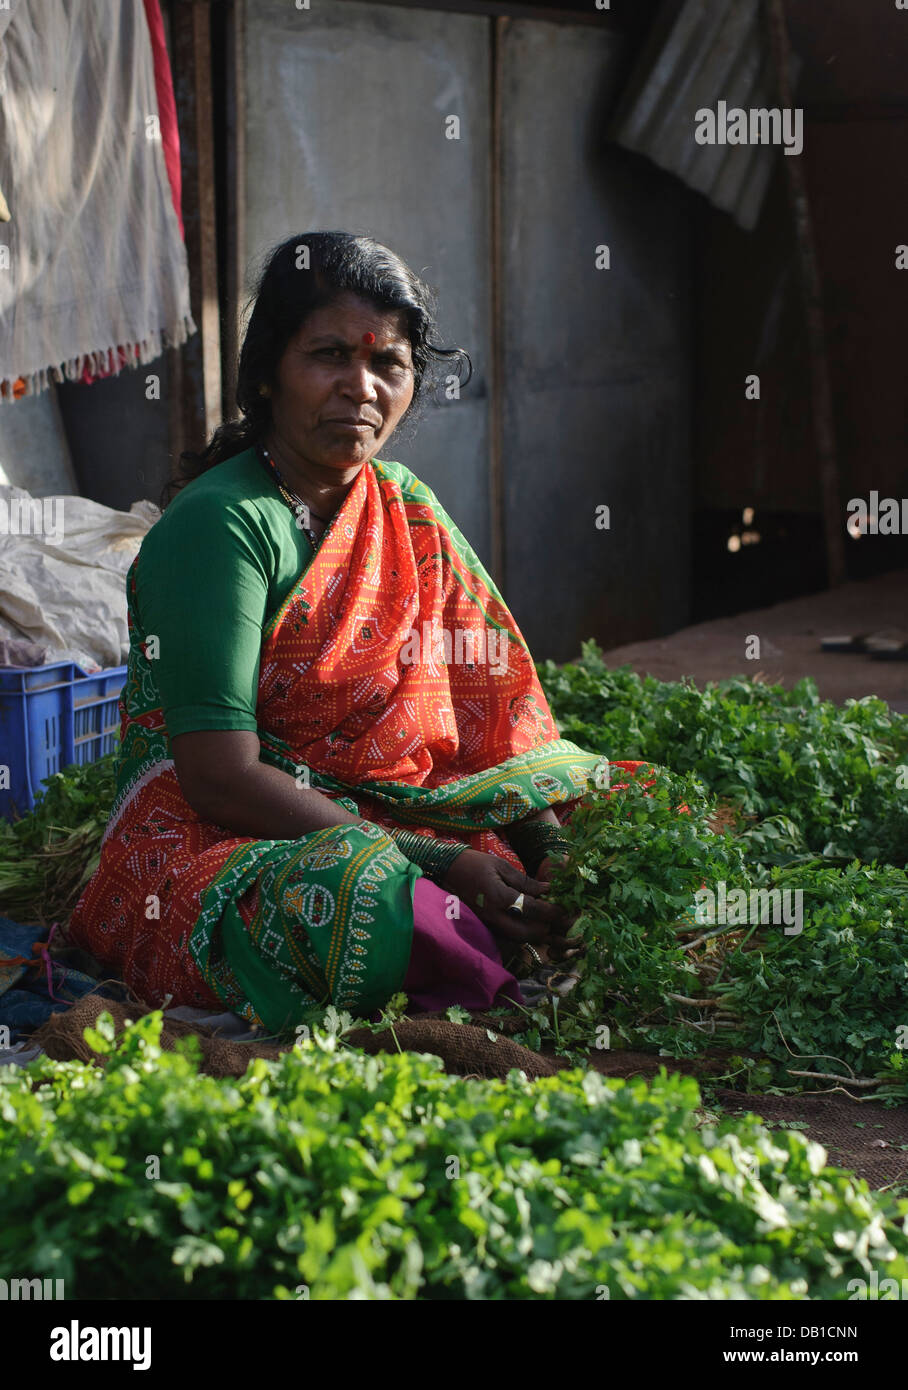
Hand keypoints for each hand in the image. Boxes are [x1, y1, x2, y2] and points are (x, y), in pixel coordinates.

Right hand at [440, 848, 569, 944]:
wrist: (446, 870)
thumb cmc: (475, 864)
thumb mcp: (502, 866)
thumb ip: (525, 882)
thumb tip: (548, 891)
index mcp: (498, 896)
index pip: (532, 909)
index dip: (551, 911)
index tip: (564, 910)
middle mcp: (492, 915)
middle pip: (525, 934)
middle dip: (543, 929)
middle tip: (553, 919)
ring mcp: (486, 924)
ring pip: (516, 939)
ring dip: (532, 933)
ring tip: (543, 921)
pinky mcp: (482, 927)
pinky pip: (505, 936)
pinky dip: (519, 932)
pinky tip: (525, 922)